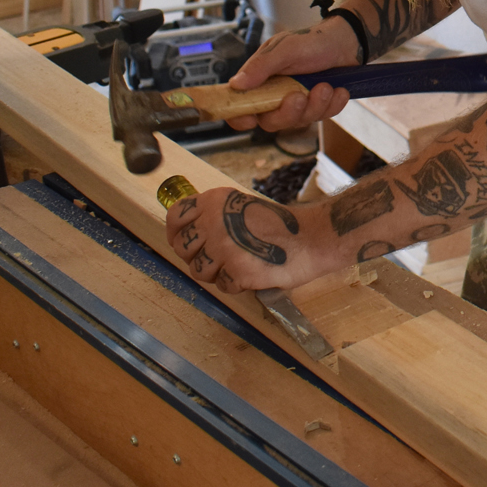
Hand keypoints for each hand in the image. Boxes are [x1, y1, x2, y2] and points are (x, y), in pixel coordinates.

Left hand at [165, 187, 308, 292]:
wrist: (311, 238)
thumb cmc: (281, 224)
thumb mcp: (242, 206)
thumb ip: (215, 215)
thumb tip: (190, 233)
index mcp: (215, 201)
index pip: (175, 216)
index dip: (175, 233)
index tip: (183, 242)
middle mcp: (214, 222)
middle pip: (183, 248)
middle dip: (196, 257)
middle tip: (215, 258)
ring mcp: (224, 247)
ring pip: (199, 271)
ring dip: (216, 272)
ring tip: (237, 265)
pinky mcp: (236, 271)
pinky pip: (222, 286)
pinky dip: (235, 284)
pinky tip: (251, 273)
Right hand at [225, 20, 356, 132]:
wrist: (347, 41)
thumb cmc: (313, 40)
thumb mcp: (286, 48)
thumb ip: (262, 65)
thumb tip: (236, 83)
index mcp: (261, 79)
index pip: (241, 105)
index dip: (239, 117)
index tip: (250, 119)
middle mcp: (275, 95)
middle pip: (271, 121)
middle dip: (287, 113)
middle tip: (300, 97)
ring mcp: (297, 103)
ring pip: (298, 121)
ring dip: (315, 106)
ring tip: (326, 87)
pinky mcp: (317, 107)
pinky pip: (321, 117)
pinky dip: (331, 106)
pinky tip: (339, 91)